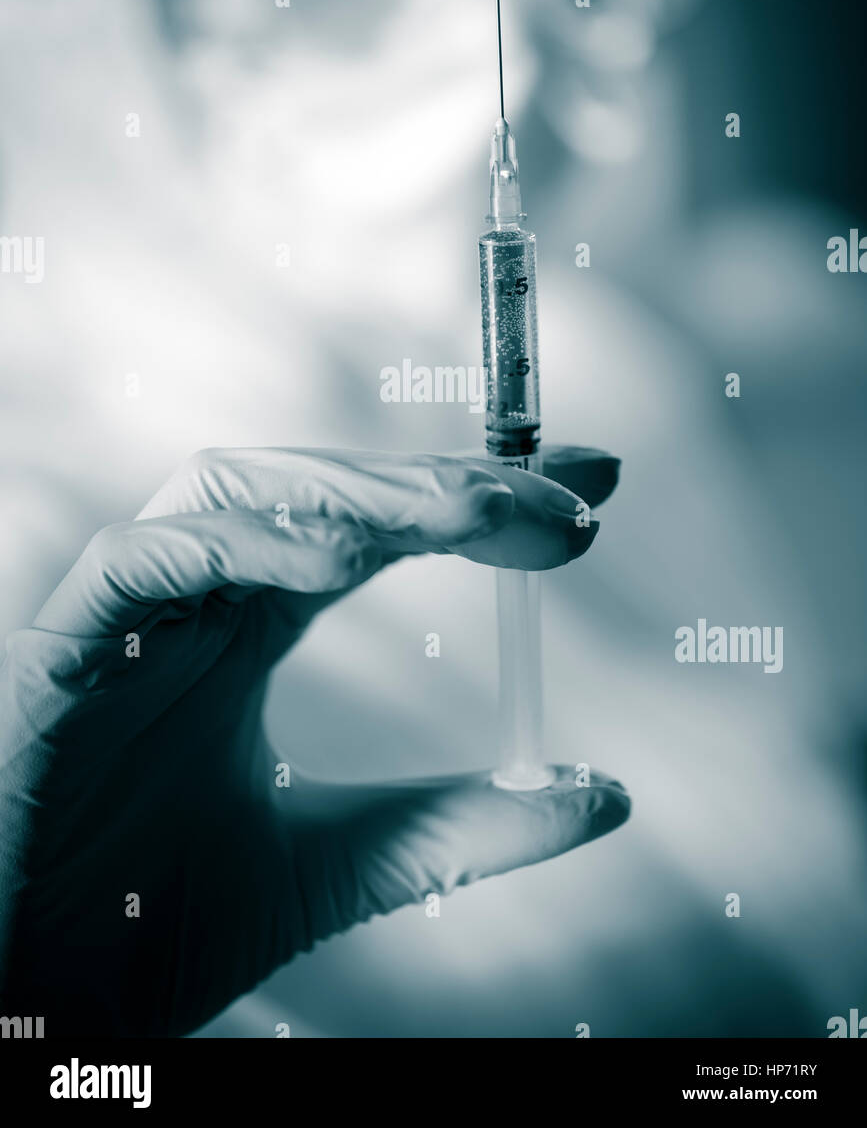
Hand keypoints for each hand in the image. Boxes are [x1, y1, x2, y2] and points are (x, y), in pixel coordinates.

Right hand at [0, 446, 627, 1035]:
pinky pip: (137, 560)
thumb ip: (459, 828)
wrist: (38, 1008)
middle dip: (440, 482)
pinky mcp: (58, 652)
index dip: (476, 495)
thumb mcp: (337, 869)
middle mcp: (194, 605)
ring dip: (356, 491)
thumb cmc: (156, 926)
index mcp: (247, 632)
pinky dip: (233, 542)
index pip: (374, 526)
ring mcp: (126, 619)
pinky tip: (335, 561)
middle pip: (319, 491)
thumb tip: (607, 794)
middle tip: (560, 499)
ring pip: (231, 491)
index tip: (591, 481)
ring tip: (470, 514)